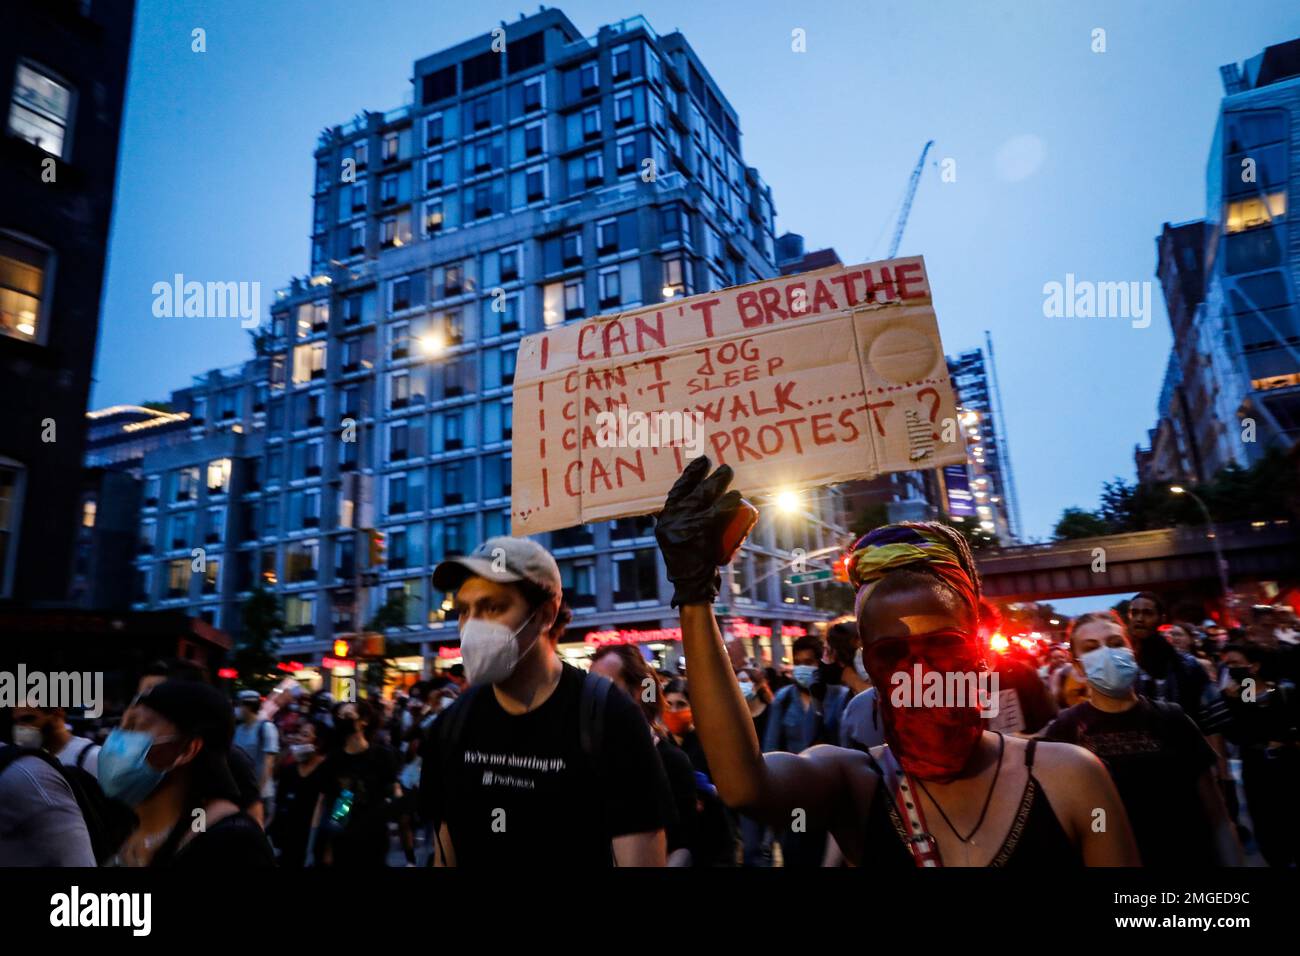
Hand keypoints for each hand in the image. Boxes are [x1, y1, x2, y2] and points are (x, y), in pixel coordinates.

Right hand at [655, 456, 746, 607]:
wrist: (690, 581)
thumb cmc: (686, 557)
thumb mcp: (673, 535)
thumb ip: (674, 520)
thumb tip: (680, 502)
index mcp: (666, 516)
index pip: (679, 489)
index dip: (691, 472)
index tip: (702, 461)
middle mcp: (673, 517)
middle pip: (695, 489)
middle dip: (712, 475)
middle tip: (726, 468)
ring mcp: (686, 523)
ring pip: (706, 495)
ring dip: (721, 481)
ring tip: (730, 474)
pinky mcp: (700, 531)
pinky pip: (717, 511)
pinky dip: (728, 501)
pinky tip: (736, 495)